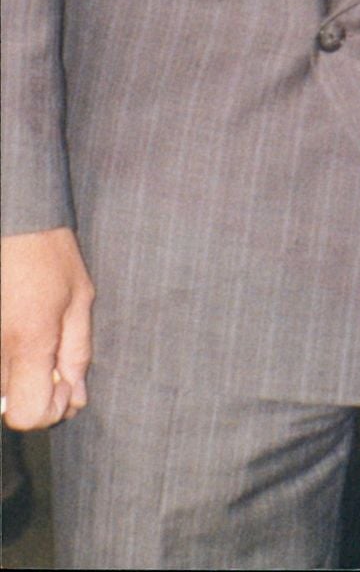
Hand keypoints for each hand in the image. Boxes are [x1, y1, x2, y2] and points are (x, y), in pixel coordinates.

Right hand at [1, 228, 93, 428]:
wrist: (12, 219)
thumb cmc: (48, 252)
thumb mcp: (79, 298)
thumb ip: (77, 352)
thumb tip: (76, 397)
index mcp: (29, 342)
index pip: (28, 415)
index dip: (51, 408)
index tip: (64, 380)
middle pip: (9, 406)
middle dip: (35, 390)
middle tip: (49, 353)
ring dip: (15, 374)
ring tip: (29, 334)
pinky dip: (2, 358)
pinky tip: (14, 328)